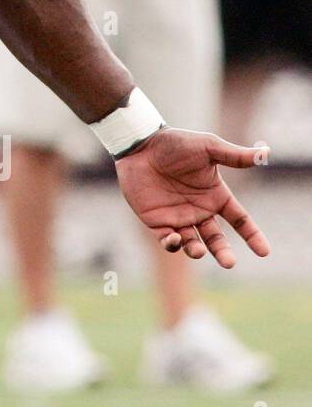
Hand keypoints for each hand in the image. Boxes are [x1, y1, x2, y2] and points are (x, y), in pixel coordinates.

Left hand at [115, 129, 270, 267]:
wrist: (140, 144)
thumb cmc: (175, 144)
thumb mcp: (208, 147)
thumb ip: (234, 155)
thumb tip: (266, 153)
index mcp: (216, 196)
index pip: (240, 221)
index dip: (253, 236)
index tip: (264, 252)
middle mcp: (199, 210)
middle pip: (217, 239)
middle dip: (223, 252)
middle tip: (229, 263)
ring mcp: (178, 217)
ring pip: (193, 244)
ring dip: (197, 250)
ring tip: (199, 251)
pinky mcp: (156, 221)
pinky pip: (167, 240)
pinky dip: (172, 243)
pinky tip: (175, 238)